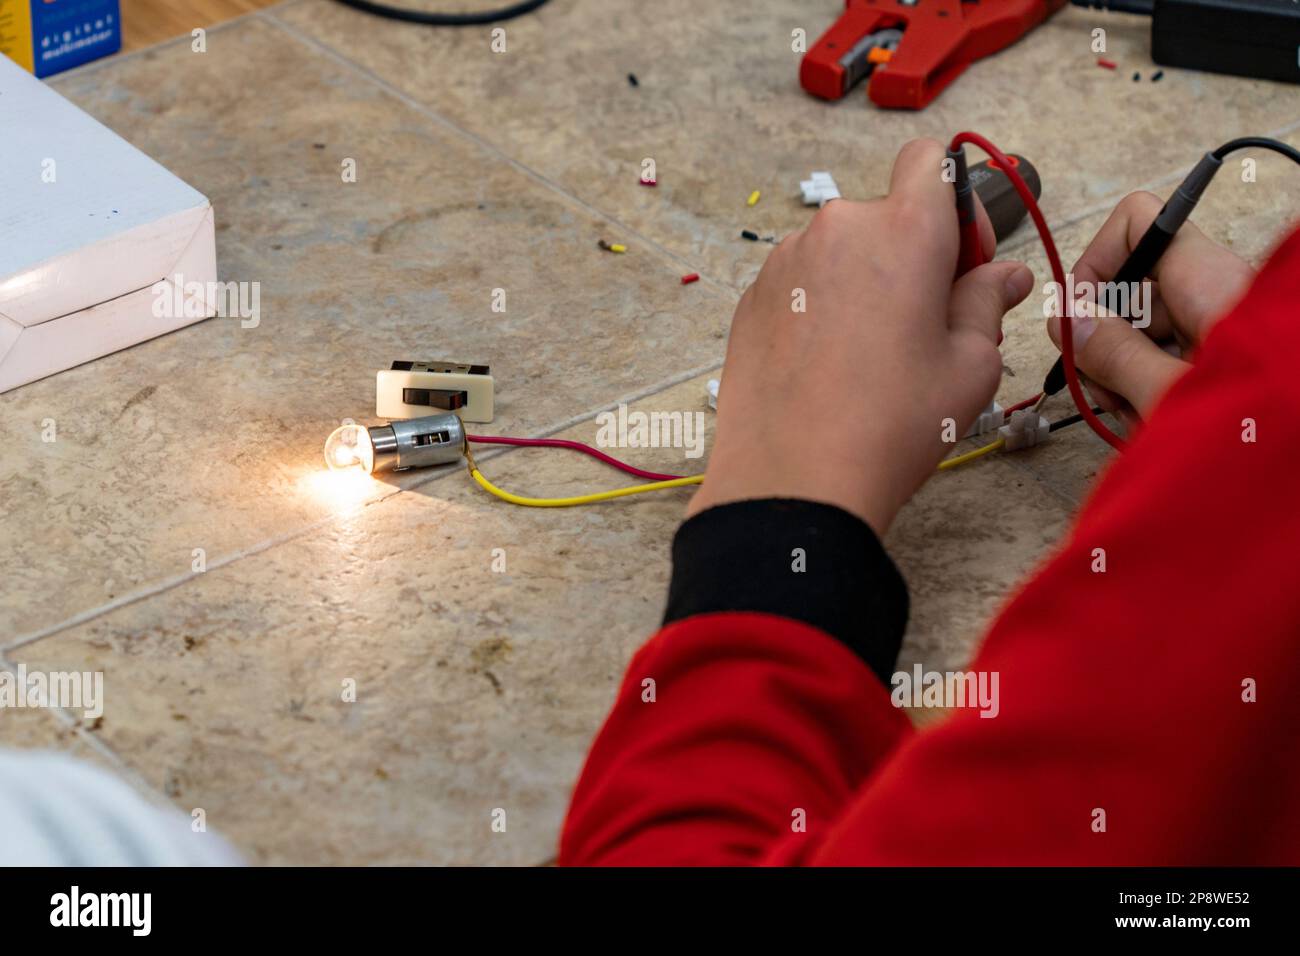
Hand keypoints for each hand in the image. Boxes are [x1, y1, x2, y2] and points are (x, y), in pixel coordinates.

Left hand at [689, 138, 1034, 534]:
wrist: (792, 480)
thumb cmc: (889, 425)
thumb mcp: (969, 366)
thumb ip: (988, 303)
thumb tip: (1004, 276)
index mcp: (904, 230)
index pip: (932, 160)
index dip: (958, 203)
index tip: (963, 260)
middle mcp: (838, 229)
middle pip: (887, 216)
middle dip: (913, 256)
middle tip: (926, 326)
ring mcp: (786, 262)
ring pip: (842, 253)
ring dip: (864, 284)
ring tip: (873, 358)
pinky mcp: (752, 298)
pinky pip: (802, 284)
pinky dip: (822, 308)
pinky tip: (830, 368)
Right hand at [1047, 191, 1254, 428]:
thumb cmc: (1265, 438)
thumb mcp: (1171, 399)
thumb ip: (1114, 355)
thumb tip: (1070, 318)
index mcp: (1212, 284)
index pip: (1141, 223)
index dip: (1099, 261)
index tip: (1078, 317)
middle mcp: (1219, 296)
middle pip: (1136, 287)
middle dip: (1105, 335)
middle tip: (1102, 388)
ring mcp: (1224, 332)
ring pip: (1149, 330)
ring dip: (1124, 372)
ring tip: (1134, 417)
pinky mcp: (1229, 364)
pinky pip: (1171, 359)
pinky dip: (1149, 388)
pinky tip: (1151, 423)